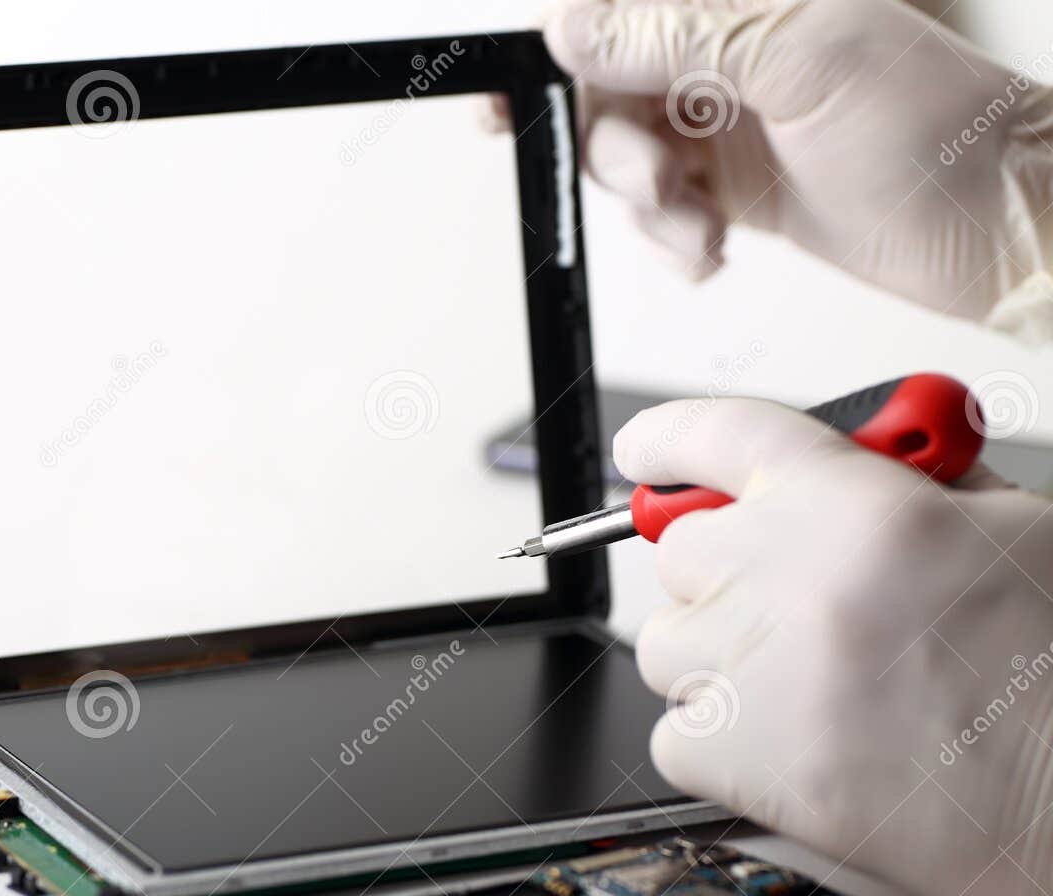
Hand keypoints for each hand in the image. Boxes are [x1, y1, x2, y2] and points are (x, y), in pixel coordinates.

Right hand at [542, 0, 1052, 334]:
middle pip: (603, 89)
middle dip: (611, 146)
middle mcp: (726, 53)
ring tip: (696, 224)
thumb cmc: (938, 130)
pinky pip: (661, 212)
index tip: (518, 101)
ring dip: (647, 205)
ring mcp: (727, 121)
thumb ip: (677, 35)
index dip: (555, 48)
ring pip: (626, 157)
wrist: (999, 227)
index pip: (613, 9)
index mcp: (741, 0)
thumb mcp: (802, 61)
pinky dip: (670, 240)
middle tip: (656, 179)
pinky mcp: (733, 187)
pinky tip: (708, 249)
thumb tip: (570, 27)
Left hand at [618, 397, 1052, 895]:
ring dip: (718, 659)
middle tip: (794, 607)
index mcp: (853, 506)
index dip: (668, 443)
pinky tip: (797, 748)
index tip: (645, 452)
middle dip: (726, 574)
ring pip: (667, 645)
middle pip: (680, 552)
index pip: (714, 439)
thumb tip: (851, 472)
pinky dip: (715, 745)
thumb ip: (912, 490)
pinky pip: (672, 736)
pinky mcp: (733, 762)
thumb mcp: (1015, 530)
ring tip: (815, 689)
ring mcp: (748, 673)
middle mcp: (784, 579)